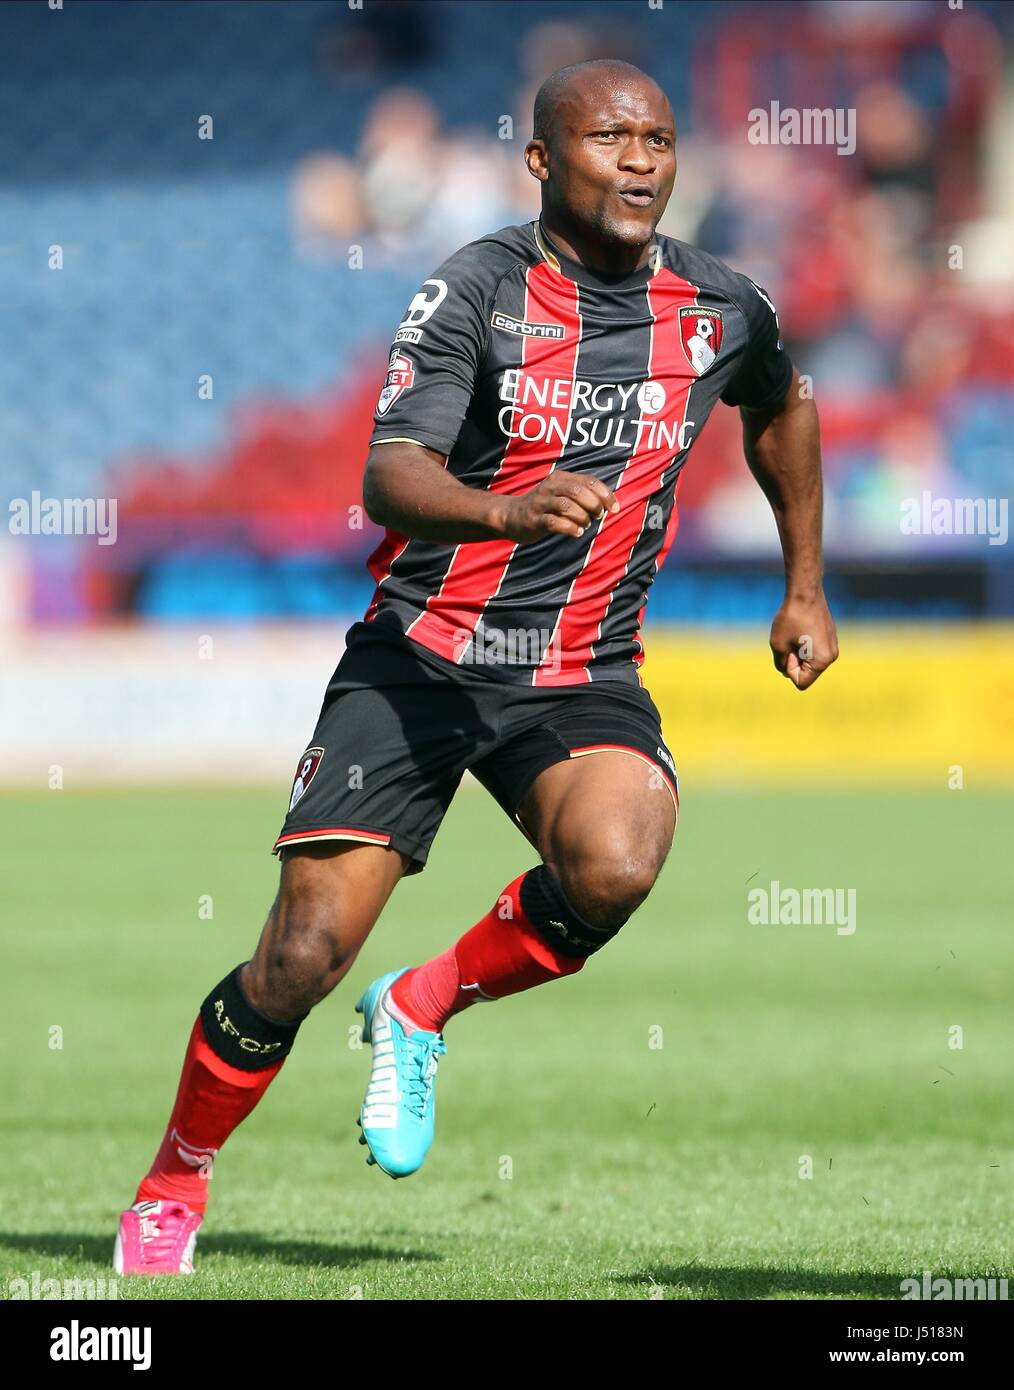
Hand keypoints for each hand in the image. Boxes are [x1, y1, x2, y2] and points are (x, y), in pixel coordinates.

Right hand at [500, 471, 618, 543]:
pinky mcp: (534, 519)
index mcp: (561, 478)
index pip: (589, 481)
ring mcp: (541, 503)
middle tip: (598, 516)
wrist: (510, 515)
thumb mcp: (562, 493)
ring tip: (585, 525)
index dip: (606, 495)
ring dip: (582, 518)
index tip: (615, 508)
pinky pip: (554, 522)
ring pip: (567, 506)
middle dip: (594, 505)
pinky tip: (576, 532)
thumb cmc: (544, 506)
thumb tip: (608, 505)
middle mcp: (551, 487)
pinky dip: (570, 528)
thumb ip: (583, 495)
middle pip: (579, 491)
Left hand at [770, 590, 838, 689]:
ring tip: (795, 633)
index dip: (789, 669)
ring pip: (808, 661)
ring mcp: (832, 646)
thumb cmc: (790, 618)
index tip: (789, 650)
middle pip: (806, 673)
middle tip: (791, 640)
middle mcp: (832, 656)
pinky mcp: (829, 637)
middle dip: (794, 660)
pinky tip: (800, 628)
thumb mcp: (777, 645)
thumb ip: (781, 663)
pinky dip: (803, 644)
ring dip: (798, 652)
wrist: (805, 592)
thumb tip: (786, 670)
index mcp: (822, 661)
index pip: (801, 682)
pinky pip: (813, 650)